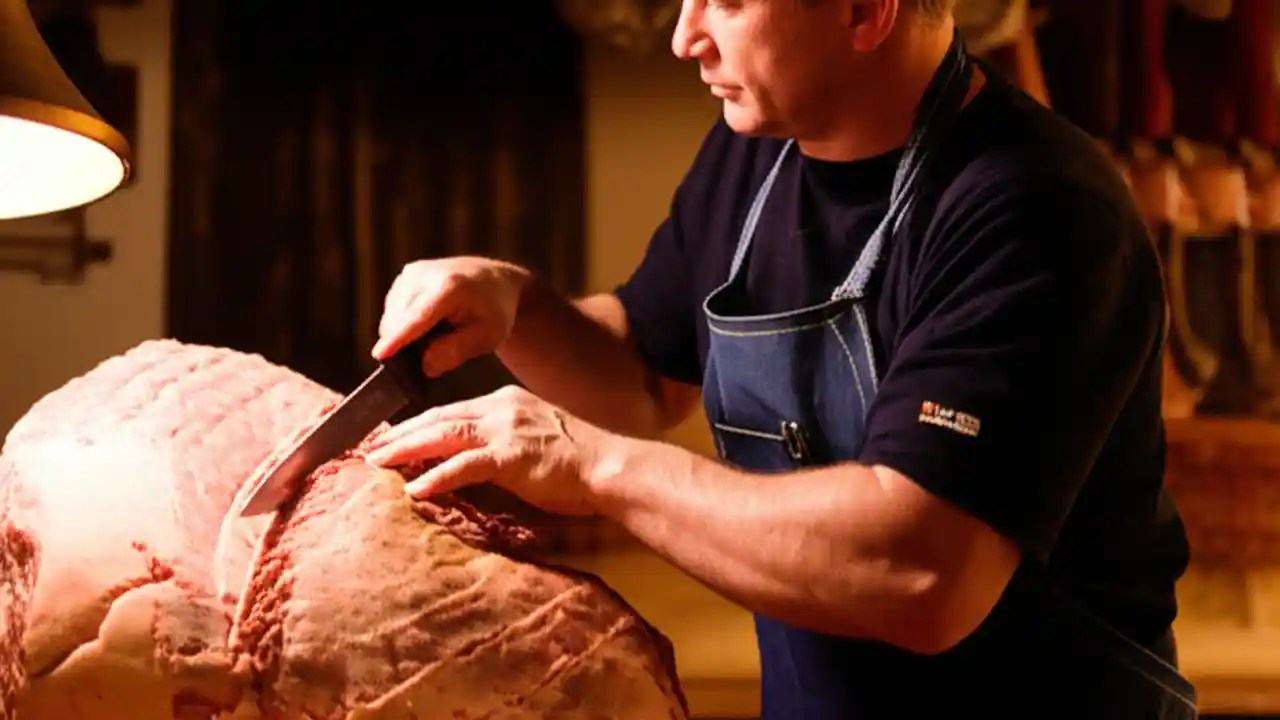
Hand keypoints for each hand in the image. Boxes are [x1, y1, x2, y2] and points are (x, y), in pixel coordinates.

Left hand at [361, 385, 612, 516]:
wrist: (613, 467)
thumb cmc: (581, 463)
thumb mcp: (536, 441)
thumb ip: (502, 446)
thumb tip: (473, 463)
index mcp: (507, 403)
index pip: (452, 411)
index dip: (418, 424)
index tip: (391, 436)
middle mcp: (502, 409)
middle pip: (439, 418)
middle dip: (400, 433)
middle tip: (370, 447)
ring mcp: (507, 431)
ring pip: (444, 435)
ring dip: (406, 448)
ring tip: (377, 461)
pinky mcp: (513, 457)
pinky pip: (465, 465)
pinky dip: (437, 475)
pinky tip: (415, 487)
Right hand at [373, 256, 530, 376]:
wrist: (496, 282)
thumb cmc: (495, 312)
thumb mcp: (487, 337)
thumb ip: (455, 352)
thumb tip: (424, 366)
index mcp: (450, 287)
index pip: (417, 318)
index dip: (397, 338)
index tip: (379, 355)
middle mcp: (426, 274)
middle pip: (398, 321)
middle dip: (406, 345)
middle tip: (434, 354)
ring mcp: (412, 272)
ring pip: (391, 318)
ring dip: (406, 335)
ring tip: (439, 333)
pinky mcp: (405, 275)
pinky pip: (393, 311)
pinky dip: (405, 323)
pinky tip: (430, 323)